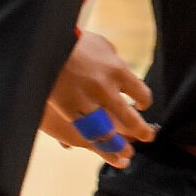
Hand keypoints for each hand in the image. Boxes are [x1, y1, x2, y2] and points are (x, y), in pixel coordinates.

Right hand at [43, 29, 155, 169]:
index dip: (144, 102)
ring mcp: (86, 102)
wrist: (46, 45)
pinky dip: (94, 142)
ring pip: (107, 133)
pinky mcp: (68, 110)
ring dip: (118, 146)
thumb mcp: (102, 46)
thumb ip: (114, 61)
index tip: (142, 106)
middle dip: (141, 131)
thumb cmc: (75, 42)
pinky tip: (99, 145)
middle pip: (129, 119)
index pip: (141, 94)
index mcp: (118, 70)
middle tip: (148, 137)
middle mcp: (106, 89)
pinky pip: (84, 133)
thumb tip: (122, 69)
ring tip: (126, 154)